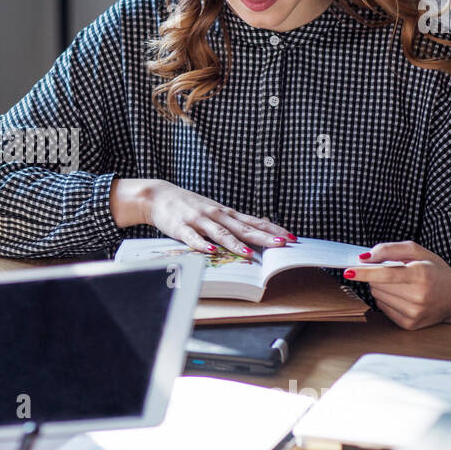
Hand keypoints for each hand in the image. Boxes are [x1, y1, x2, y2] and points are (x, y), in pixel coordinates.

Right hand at [110, 178, 294, 254]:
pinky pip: (192, 238)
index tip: (292, 237)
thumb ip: (232, 222)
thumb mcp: (214, 210)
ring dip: (235, 244)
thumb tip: (256, 230)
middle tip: (282, 244)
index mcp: (225, 213)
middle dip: (263, 237)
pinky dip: (201, 245)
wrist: (158, 196)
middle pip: (243, 228)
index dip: (273, 229)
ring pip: (220, 234)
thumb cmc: (189, 206)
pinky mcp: (181, 227)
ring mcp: (199, 220)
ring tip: (249, 254)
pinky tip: (210, 252)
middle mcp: (216, 215)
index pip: (254, 221)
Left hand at [342, 241, 450, 329]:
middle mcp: (418, 297)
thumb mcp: (418, 253)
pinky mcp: (409, 325)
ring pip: (378, 297)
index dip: (365, 272)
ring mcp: (413, 313)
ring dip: (383, 288)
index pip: (386, 274)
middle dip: (377, 276)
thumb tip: (364, 257)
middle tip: (394, 273)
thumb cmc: (436, 271)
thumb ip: (390, 250)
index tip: (348, 270)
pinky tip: (404, 297)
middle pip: (377, 285)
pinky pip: (383, 309)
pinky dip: (388, 300)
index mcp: (421, 275)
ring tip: (403, 286)